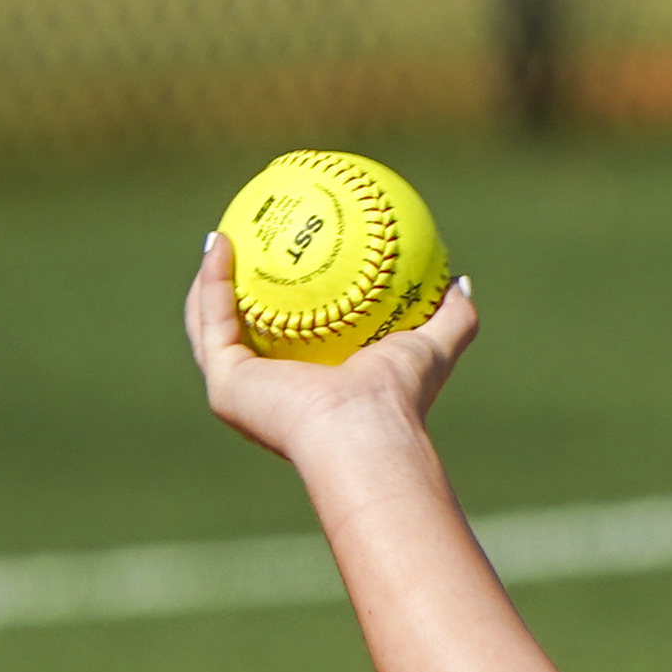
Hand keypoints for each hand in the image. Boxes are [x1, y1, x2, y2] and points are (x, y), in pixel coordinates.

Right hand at [182, 230, 479, 462]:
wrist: (364, 435)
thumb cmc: (400, 399)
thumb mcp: (433, 348)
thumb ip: (452, 316)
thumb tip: (460, 278)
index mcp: (312, 388)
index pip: (293, 340)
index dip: (288, 301)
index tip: (291, 258)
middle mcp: (271, 393)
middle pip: (243, 334)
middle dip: (237, 292)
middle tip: (245, 244)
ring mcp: (242, 392)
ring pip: (211, 328)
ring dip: (210, 282)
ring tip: (222, 237)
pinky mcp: (225, 385)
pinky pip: (210, 322)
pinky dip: (212, 282)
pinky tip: (219, 243)